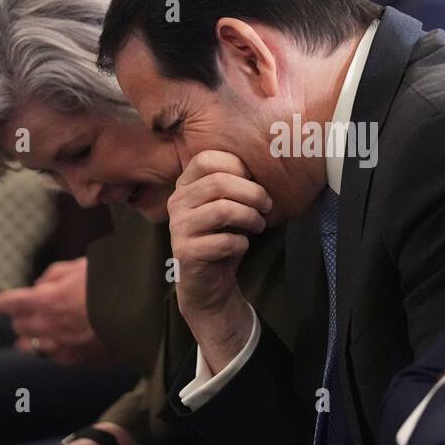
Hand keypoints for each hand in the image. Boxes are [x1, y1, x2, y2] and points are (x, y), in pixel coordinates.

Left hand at [0, 258, 105, 364]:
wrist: (143, 311)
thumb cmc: (112, 282)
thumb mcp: (79, 266)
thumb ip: (53, 275)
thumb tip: (40, 286)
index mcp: (47, 300)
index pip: (9, 302)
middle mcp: (50, 327)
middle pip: (20, 325)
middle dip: (20, 316)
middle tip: (27, 310)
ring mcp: (64, 346)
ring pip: (33, 346)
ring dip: (31, 337)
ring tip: (36, 332)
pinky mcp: (79, 360)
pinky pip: (56, 357)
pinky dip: (53, 349)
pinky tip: (60, 343)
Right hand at [168, 150, 269, 372]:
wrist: (210, 284)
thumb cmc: (223, 238)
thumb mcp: (231, 205)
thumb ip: (238, 184)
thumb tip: (267, 163)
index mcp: (185, 185)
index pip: (207, 160)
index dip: (238, 167)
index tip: (255, 182)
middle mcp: (177, 202)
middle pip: (219, 183)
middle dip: (252, 193)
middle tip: (267, 206)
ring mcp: (178, 228)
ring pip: (222, 210)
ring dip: (250, 218)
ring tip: (258, 226)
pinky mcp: (186, 252)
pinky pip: (223, 241)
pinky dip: (241, 243)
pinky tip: (242, 246)